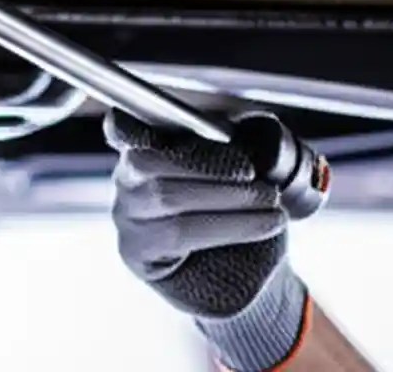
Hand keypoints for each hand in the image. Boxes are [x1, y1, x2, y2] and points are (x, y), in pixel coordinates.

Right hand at [106, 111, 311, 371]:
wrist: (239, 267)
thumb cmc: (231, 209)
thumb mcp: (232, 169)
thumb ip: (225, 149)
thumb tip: (250, 136)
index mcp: (143, 148)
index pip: (122, 130)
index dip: (128, 126)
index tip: (158, 124)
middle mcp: (126, 180)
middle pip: (148, 162)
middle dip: (206, 166)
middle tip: (253, 175)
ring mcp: (126, 217)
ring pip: (168, 198)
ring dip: (228, 197)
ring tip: (269, 201)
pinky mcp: (136, 251)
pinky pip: (181, 234)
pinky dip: (231, 226)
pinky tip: (265, 224)